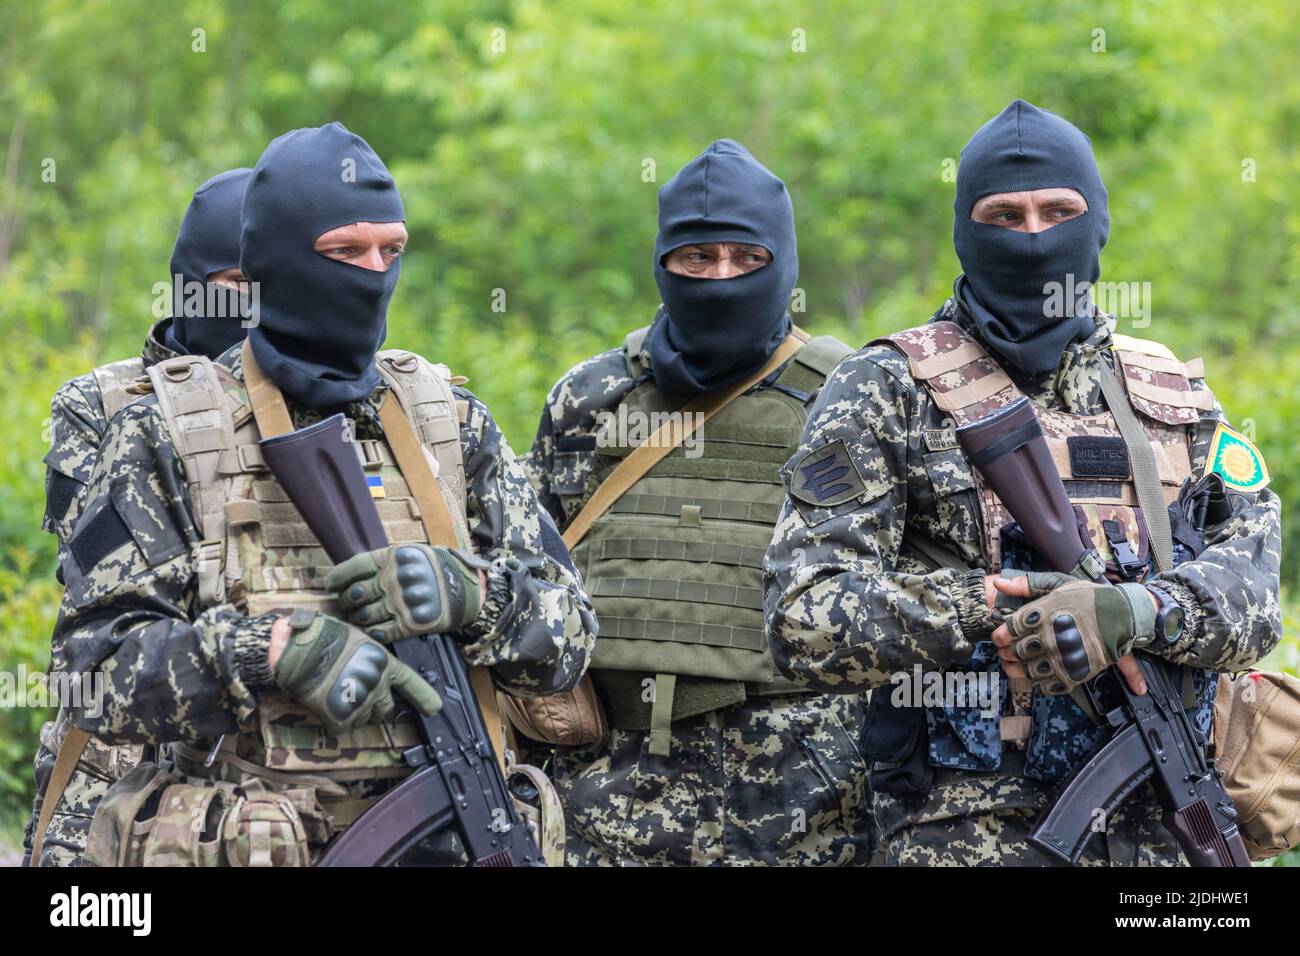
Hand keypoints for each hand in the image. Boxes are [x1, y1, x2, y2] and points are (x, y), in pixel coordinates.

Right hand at [272, 610, 441, 732]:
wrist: (299, 648)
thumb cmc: (324, 636)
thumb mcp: (358, 641)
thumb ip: (369, 661)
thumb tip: (368, 671)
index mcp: (385, 664)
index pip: (411, 684)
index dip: (424, 697)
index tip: (434, 708)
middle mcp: (379, 685)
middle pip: (385, 709)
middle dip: (374, 706)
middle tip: (355, 696)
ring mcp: (361, 703)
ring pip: (363, 720)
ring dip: (353, 714)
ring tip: (335, 697)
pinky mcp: (341, 717)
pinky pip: (342, 728)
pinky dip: (334, 721)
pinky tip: (324, 706)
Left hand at [324, 544, 483, 642]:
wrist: (468, 587)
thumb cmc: (437, 568)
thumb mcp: (411, 555)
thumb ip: (384, 563)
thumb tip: (352, 576)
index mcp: (393, 558)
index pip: (354, 567)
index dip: (337, 577)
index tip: (330, 584)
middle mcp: (394, 580)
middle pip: (355, 594)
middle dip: (346, 601)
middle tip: (347, 603)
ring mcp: (402, 603)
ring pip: (365, 616)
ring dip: (359, 619)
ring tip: (361, 617)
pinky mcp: (411, 624)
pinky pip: (382, 633)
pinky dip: (374, 634)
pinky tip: (373, 631)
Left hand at [989, 574, 1155, 695]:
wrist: (1124, 616)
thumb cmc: (1089, 598)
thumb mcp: (1058, 583)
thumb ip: (1027, 584)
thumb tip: (998, 581)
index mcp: (1043, 614)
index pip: (1010, 629)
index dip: (1001, 635)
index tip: (1000, 637)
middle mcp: (1050, 636)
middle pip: (1016, 650)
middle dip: (1006, 653)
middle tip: (1004, 652)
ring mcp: (1062, 657)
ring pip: (1028, 670)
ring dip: (1016, 670)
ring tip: (1013, 666)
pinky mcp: (1074, 673)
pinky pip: (1047, 684)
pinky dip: (1037, 682)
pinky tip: (1035, 675)